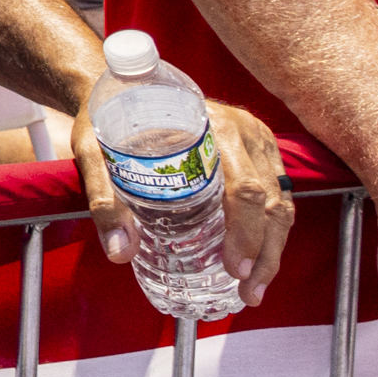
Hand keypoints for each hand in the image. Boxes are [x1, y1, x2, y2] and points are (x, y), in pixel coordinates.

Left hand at [64, 82, 294, 314]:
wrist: (125, 85)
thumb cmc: (110, 117)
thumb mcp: (96, 152)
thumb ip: (106, 199)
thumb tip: (120, 251)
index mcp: (216, 127)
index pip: (246, 188)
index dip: (246, 233)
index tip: (233, 267)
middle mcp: (245, 133)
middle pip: (272, 201)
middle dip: (264, 253)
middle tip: (247, 291)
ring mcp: (258, 142)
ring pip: (281, 203)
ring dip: (271, 251)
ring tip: (252, 289)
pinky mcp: (259, 153)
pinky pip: (277, 198)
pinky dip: (269, 234)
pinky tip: (254, 262)